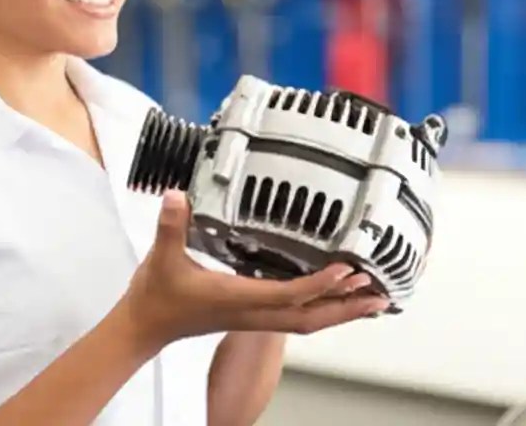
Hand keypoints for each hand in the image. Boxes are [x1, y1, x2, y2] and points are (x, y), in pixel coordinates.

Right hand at [119, 190, 389, 350]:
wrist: (145, 327)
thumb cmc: (156, 297)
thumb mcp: (161, 257)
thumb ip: (171, 225)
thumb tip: (176, 197)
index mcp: (236, 299)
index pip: (289, 295)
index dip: (320, 283)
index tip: (347, 269)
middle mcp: (252, 312)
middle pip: (311, 318)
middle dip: (346, 306)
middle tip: (379, 293)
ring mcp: (254, 317)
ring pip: (308, 321)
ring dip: (341, 310)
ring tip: (372, 299)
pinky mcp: (252, 315)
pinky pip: (297, 316)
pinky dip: (323, 308)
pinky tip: (336, 298)